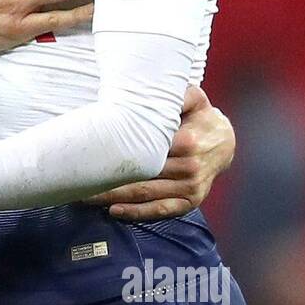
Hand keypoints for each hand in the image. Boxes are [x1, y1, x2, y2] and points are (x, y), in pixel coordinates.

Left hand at [85, 85, 235, 221]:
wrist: (225, 142)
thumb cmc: (200, 117)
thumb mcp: (193, 99)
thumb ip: (177, 94)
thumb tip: (157, 91)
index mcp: (186, 143)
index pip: (146, 152)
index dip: (117, 155)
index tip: (92, 157)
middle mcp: (189, 168)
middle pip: (141, 176)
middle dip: (109, 180)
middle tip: (79, 181)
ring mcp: (191, 188)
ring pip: (146, 195)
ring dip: (115, 198)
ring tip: (87, 197)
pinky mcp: (191, 201)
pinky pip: (161, 210)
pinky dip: (137, 213)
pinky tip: (114, 211)